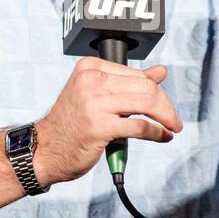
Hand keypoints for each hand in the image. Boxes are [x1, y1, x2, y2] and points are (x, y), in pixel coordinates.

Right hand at [34, 57, 183, 186]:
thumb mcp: (98, 95)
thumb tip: (160, 71)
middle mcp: (91, 81)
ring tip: (173, 127)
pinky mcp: (100, 127)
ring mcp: (94, 103)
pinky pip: (140, 127)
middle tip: (173, 119)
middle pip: (146, 87)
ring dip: (166, 117)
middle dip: (166, 105)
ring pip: (146, 104)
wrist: (45, 149)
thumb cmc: (72, 124)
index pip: (137, 74)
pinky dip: (157, 133)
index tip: (165, 105)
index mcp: (90, 68)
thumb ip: (129, 83)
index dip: (157, 91)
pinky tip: (162, 137)